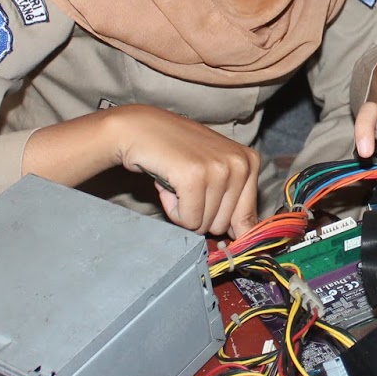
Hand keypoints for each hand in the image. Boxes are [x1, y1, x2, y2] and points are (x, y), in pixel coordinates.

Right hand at [24, 105, 258, 236]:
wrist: (127, 132)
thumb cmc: (164, 158)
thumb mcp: (203, 180)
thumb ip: (228, 206)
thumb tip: (245, 242)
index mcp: (247, 162)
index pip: (249, 222)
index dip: (221, 227)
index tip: (198, 209)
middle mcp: (240, 161)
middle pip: (226, 226)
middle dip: (198, 216)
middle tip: (177, 186)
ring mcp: (222, 164)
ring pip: (208, 224)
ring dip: (182, 212)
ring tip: (168, 181)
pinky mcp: (199, 172)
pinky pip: (192, 219)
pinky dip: (172, 211)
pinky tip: (161, 182)